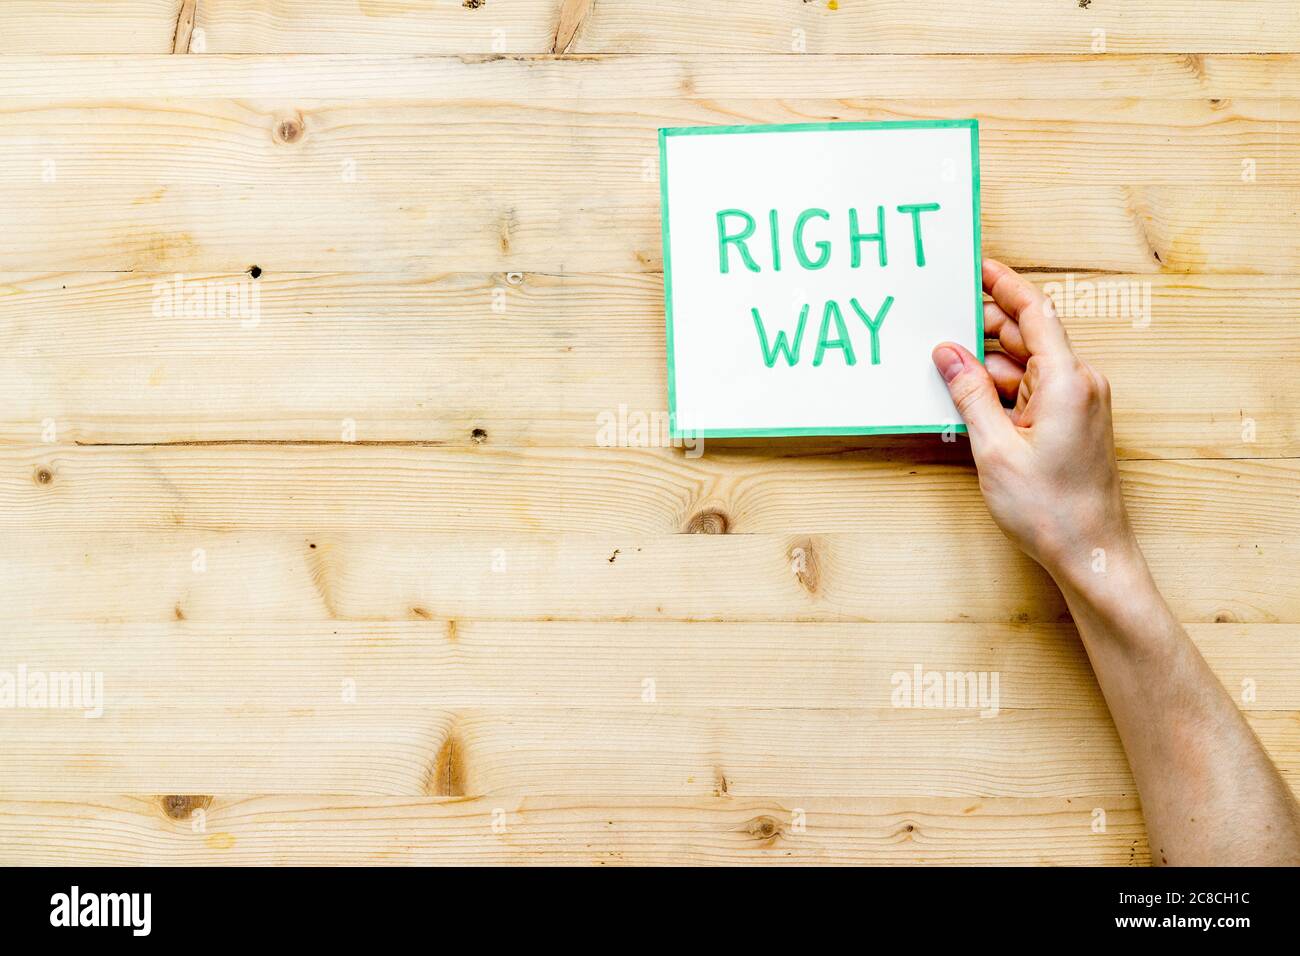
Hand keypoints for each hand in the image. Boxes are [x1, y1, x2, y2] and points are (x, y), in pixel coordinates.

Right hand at [932, 259, 1134, 579]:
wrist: (1090, 554)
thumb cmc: (1050, 509)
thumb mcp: (995, 449)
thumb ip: (970, 394)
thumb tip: (947, 354)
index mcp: (1068, 381)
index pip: (1035, 312)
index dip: (1004, 285)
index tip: (976, 267)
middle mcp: (1079, 384)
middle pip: (1027, 335)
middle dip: (984, 326)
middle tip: (939, 320)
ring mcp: (1077, 403)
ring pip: (1025, 364)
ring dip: (987, 363)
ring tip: (944, 364)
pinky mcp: (1070, 422)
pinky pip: (1030, 389)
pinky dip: (1000, 388)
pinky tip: (968, 395)